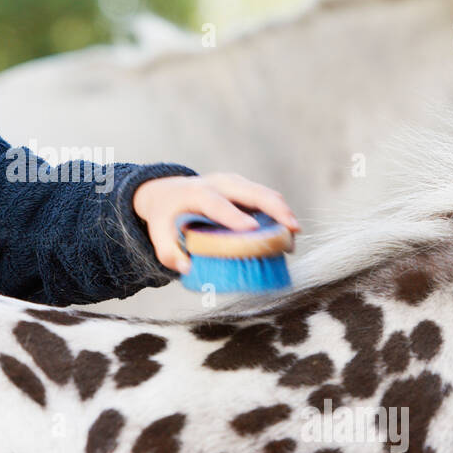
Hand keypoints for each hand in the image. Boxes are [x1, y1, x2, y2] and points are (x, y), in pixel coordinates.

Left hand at [132, 172, 299, 273]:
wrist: (169, 191)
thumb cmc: (166, 214)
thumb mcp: (158, 232)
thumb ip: (168, 252)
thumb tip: (186, 268)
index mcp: (197, 193)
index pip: (217, 204)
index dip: (234, 216)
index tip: (251, 229)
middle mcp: (219, 184)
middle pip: (251, 191)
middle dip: (274, 208)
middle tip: (291, 228)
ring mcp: (234, 184)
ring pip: (264, 192)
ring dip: (282, 211)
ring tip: (294, 235)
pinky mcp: (244, 189)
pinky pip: (266, 197)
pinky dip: (279, 213)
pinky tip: (287, 232)